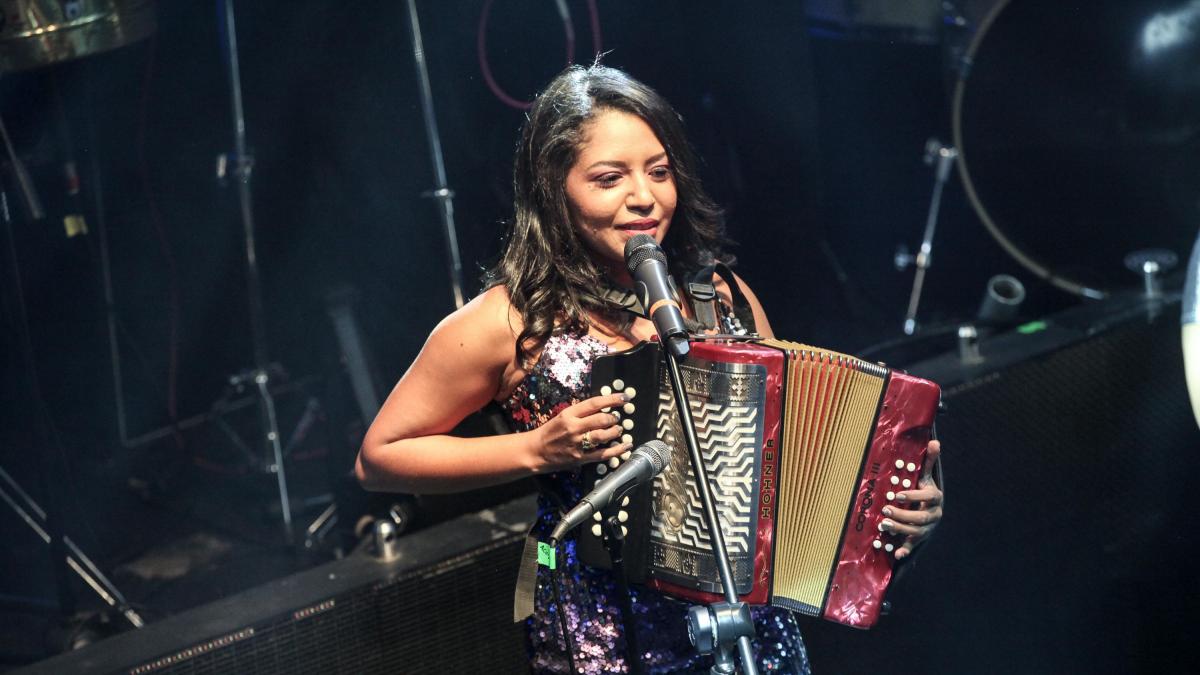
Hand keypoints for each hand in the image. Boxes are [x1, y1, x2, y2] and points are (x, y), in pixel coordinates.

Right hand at [528, 393, 631, 472]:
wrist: (535, 451)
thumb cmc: (550, 432)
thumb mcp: (563, 416)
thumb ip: (581, 412)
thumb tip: (603, 406)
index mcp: (569, 414)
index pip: (595, 403)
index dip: (612, 399)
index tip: (624, 397)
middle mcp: (574, 427)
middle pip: (601, 419)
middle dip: (614, 418)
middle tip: (617, 418)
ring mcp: (577, 443)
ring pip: (603, 435)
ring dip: (615, 432)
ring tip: (619, 430)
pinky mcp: (580, 458)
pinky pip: (603, 454)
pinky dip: (616, 450)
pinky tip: (625, 446)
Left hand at [880, 439, 942, 559]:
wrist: (932, 511)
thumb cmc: (925, 491)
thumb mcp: (926, 477)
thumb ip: (928, 462)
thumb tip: (935, 442)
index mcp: (935, 498)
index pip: (927, 497)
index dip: (913, 496)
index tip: (897, 494)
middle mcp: (933, 514)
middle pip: (920, 517)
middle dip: (903, 514)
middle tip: (886, 510)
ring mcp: (927, 528)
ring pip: (915, 531)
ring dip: (900, 529)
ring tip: (884, 524)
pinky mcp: (920, 538)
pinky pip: (913, 546)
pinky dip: (905, 551)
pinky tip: (896, 554)